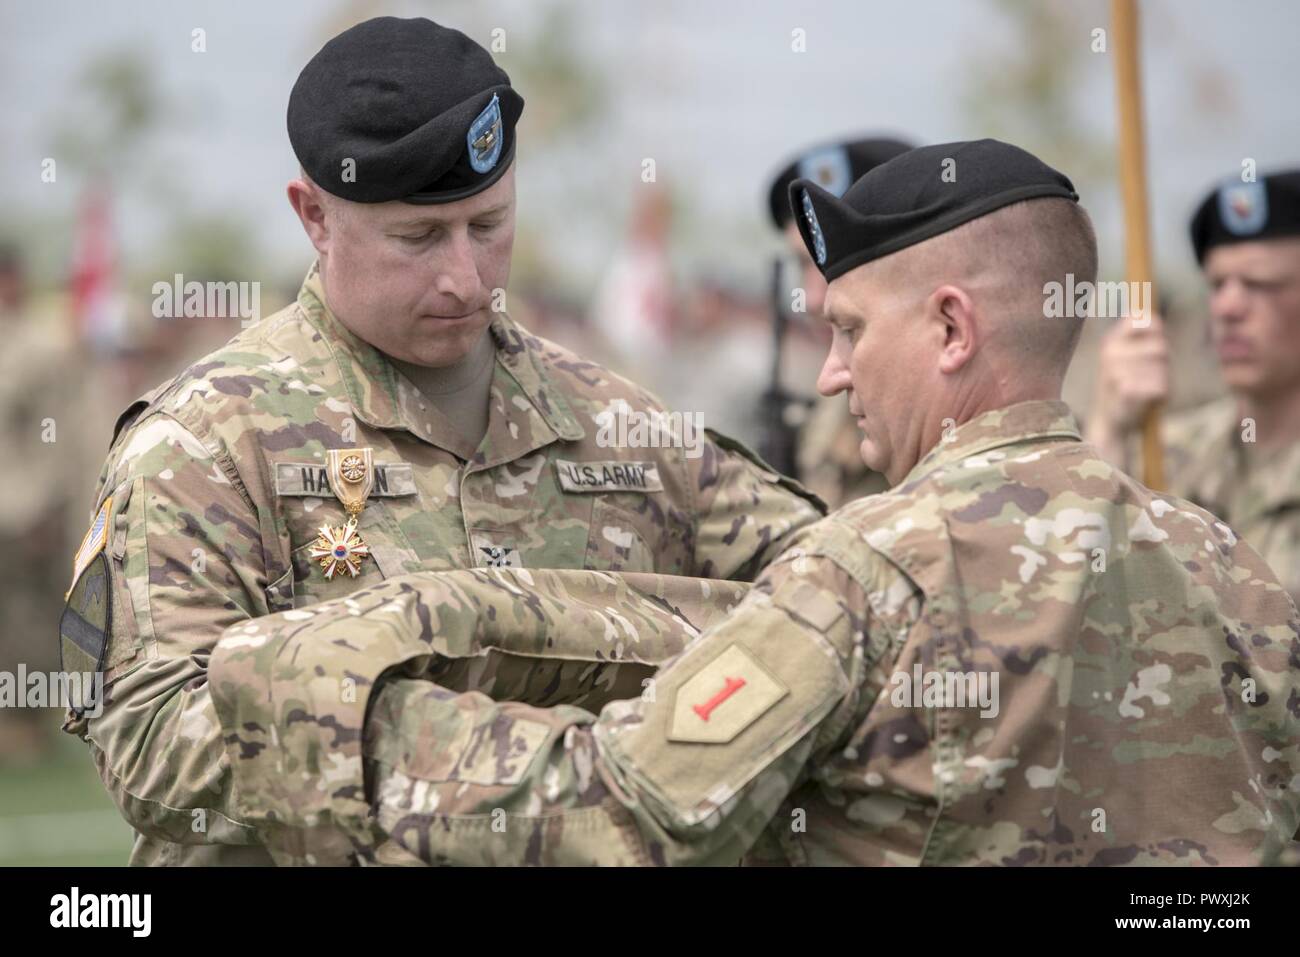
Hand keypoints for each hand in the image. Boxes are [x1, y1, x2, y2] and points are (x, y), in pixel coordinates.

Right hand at [1088, 311, 1168, 443]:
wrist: (1109, 421)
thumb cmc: (1125, 385)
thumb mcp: (1125, 357)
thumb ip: (1139, 337)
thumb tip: (1152, 316)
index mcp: (1110, 340)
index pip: (1144, 320)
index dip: (1157, 330)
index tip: (1154, 344)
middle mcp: (1111, 352)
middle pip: (1161, 347)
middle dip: (1164, 362)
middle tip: (1149, 375)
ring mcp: (1116, 371)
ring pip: (1162, 368)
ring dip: (1161, 380)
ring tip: (1146, 388)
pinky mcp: (1127, 390)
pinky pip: (1161, 386)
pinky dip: (1160, 395)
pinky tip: (1146, 400)